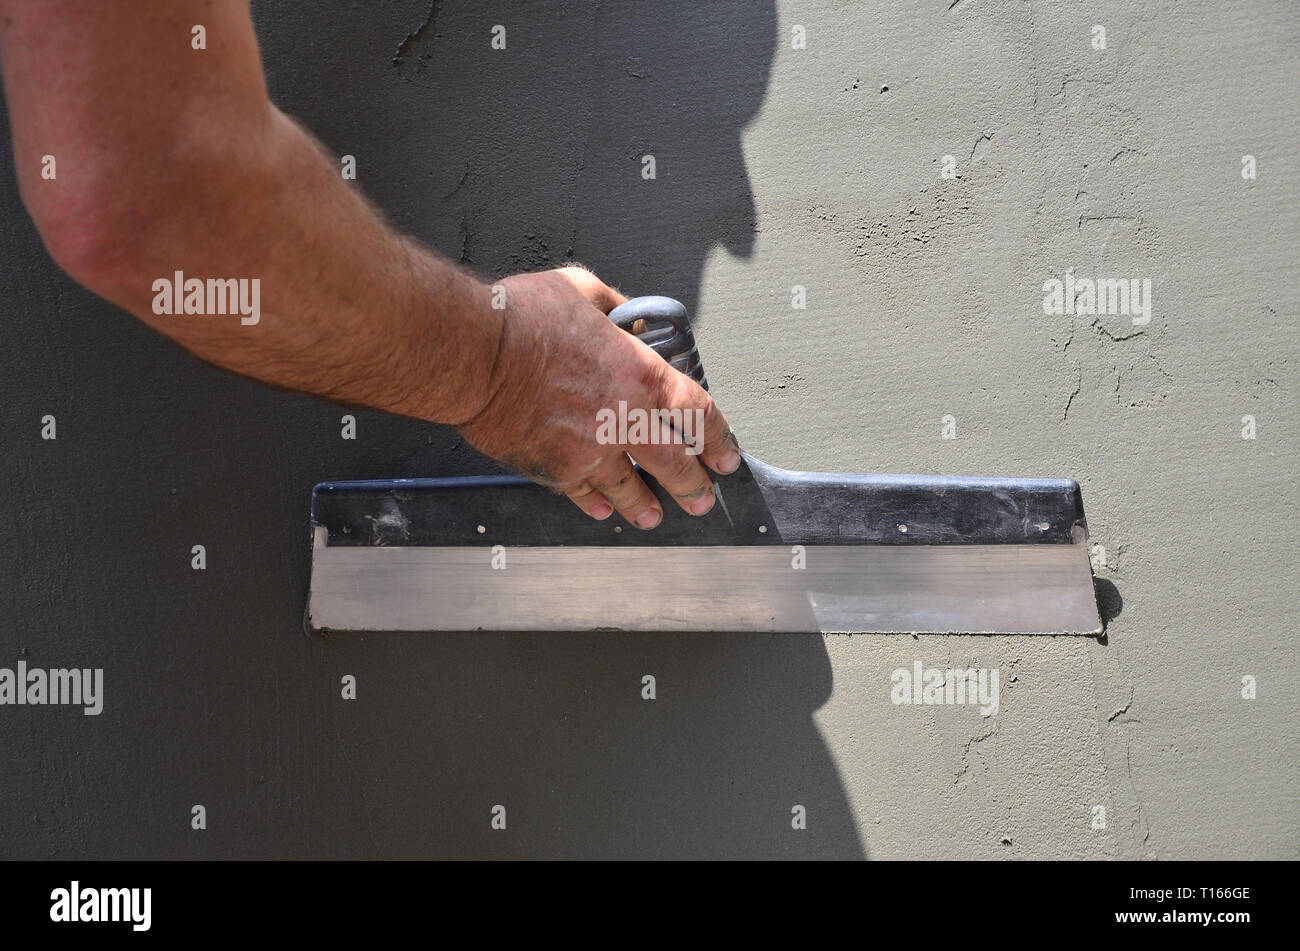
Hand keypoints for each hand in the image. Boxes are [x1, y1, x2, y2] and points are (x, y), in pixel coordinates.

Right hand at [457, 266, 740, 527]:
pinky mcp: (554, 469)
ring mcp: (589, 451)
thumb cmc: (521, 318)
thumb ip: (613, 308)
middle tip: (702, 499)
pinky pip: (583, 494)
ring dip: (645, 505)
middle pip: (674, 464)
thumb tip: (626, 317)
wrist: (473, 354)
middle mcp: (622, 420)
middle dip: (694, 486)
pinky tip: (604, 511)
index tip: (725, 455)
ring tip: (654, 516)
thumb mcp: (580, 290)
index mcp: (639, 375)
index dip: (718, 439)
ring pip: (630, 488)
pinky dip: (596, 504)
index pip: (697, 414)